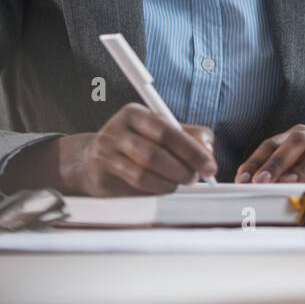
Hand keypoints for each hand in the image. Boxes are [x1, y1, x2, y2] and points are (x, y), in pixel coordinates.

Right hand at [61, 104, 216, 196]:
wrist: (94, 159)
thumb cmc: (136, 144)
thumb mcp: (161, 132)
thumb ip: (189, 136)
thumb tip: (209, 148)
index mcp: (134, 113)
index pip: (167, 131)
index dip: (192, 150)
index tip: (209, 165)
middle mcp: (117, 130)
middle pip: (155, 153)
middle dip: (182, 169)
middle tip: (195, 178)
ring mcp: (105, 153)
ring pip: (144, 174)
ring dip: (169, 183)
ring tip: (179, 183)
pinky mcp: (101, 174)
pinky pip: (133, 186)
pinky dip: (154, 190)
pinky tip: (162, 188)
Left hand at [234, 124, 304, 185]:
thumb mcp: (294, 173)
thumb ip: (274, 176)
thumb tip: (246, 186)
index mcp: (299, 136)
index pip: (273, 143)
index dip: (257, 161)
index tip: (243, 179)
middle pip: (297, 140)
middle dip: (277, 161)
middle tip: (262, 181)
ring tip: (291, 183)